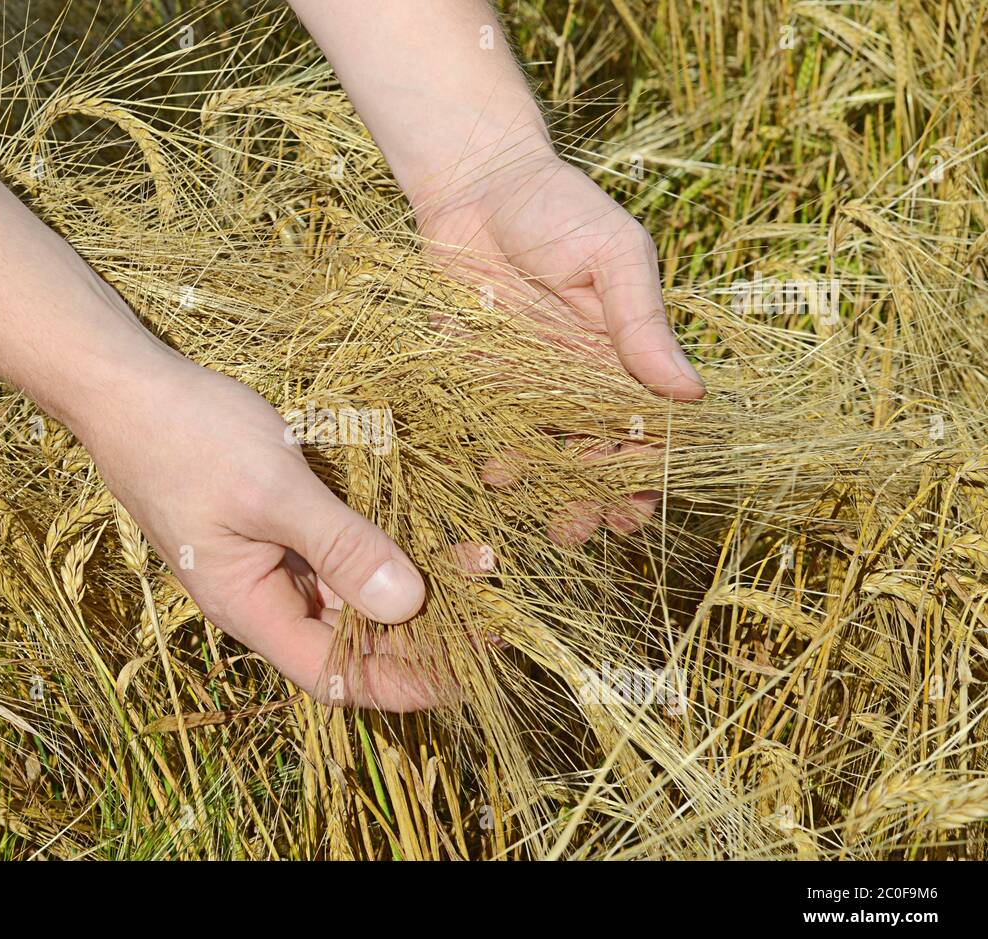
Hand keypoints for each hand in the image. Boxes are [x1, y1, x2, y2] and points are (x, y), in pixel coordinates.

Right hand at [71, 341, 435, 710]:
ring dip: (401, 587)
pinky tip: (421, 532)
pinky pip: (332, 554)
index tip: (467, 673)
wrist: (127, 389)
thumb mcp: (274, 493)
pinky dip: (375, 550)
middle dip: (415, 633)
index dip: (402, 684)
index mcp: (248, 606)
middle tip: (487, 615)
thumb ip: (341, 547)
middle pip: (346, 640)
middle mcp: (259, 594)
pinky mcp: (272, 525)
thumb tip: (408, 603)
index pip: (334, 676)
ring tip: (469, 568)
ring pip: (344, 594)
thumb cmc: (189, 438)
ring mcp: (264, 559)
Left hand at [410, 151, 705, 544]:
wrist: (472, 182)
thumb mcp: (613, 257)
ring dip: (540, 487)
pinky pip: (485, 425)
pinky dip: (489, 453)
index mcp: (622, 354)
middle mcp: (576, 377)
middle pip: (591, 453)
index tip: (635, 509)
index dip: (643, 472)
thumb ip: (642, 323)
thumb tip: (692, 394)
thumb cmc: (556, 206)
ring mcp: (525, 379)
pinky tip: (489, 472)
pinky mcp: (475, 373)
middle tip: (579, 530)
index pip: (644, 426)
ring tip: (532, 510)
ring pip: (540, 450)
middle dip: (590, 499)